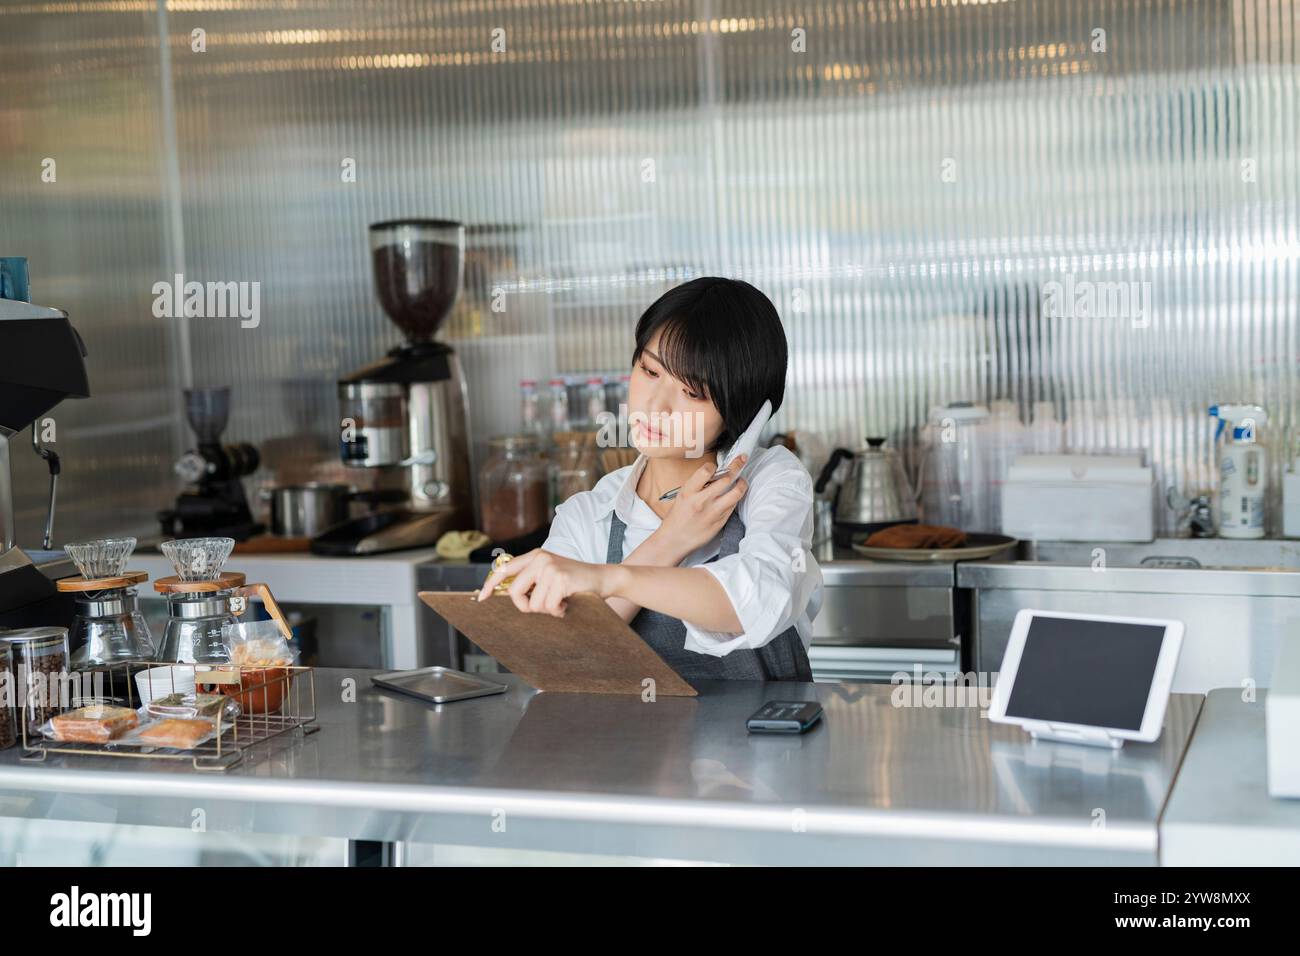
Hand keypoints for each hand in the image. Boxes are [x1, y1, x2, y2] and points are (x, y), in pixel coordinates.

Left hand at [475, 549, 615, 616]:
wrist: (604, 578)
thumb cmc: (576, 582)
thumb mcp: (551, 576)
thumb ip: (532, 581)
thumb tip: (511, 597)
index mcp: (535, 556)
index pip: (505, 569)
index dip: (491, 584)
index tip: (483, 598)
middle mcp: (540, 559)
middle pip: (515, 592)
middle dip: (526, 607)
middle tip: (542, 608)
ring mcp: (550, 568)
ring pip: (534, 604)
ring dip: (548, 610)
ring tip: (561, 602)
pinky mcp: (560, 578)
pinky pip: (549, 606)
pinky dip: (558, 611)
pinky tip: (567, 604)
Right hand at [653, 454, 748, 559]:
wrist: (674, 541)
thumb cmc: (677, 518)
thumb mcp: (682, 496)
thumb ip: (697, 485)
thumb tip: (714, 475)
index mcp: (689, 492)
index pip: (706, 470)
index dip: (715, 466)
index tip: (717, 466)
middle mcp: (701, 501)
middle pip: (726, 479)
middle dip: (737, 466)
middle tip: (741, 461)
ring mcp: (713, 512)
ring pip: (736, 493)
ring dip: (742, 484)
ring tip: (741, 481)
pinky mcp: (720, 522)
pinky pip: (733, 506)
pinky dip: (735, 498)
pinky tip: (733, 496)